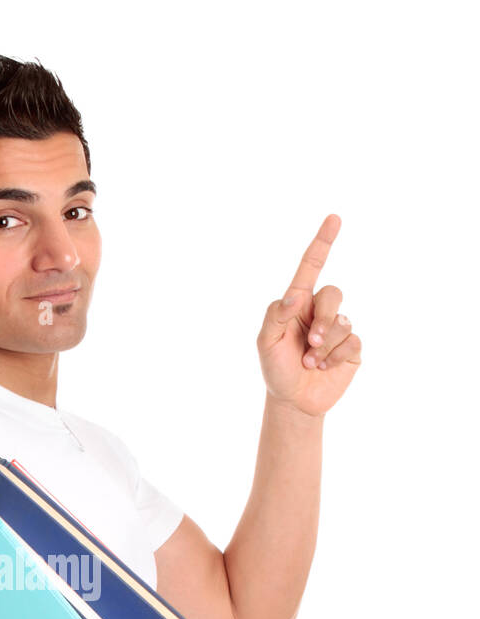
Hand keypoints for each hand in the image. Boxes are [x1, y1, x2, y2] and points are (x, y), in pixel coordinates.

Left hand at [256, 213, 362, 417]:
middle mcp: (320, 311)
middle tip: (310, 344)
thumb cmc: (275, 368)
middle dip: (324, 319)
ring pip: (343, 321)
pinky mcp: (351, 348)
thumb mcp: (265, 343)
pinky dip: (335, 357)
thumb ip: (275, 315)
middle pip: (333, 294)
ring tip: (310, 362)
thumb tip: (295, 296)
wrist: (293, 400)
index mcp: (297, 303)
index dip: (323, 242)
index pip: (311, 267)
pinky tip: (324, 368)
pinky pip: (352, 341)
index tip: (334, 218)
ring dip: (325, 346)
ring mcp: (338, 328)